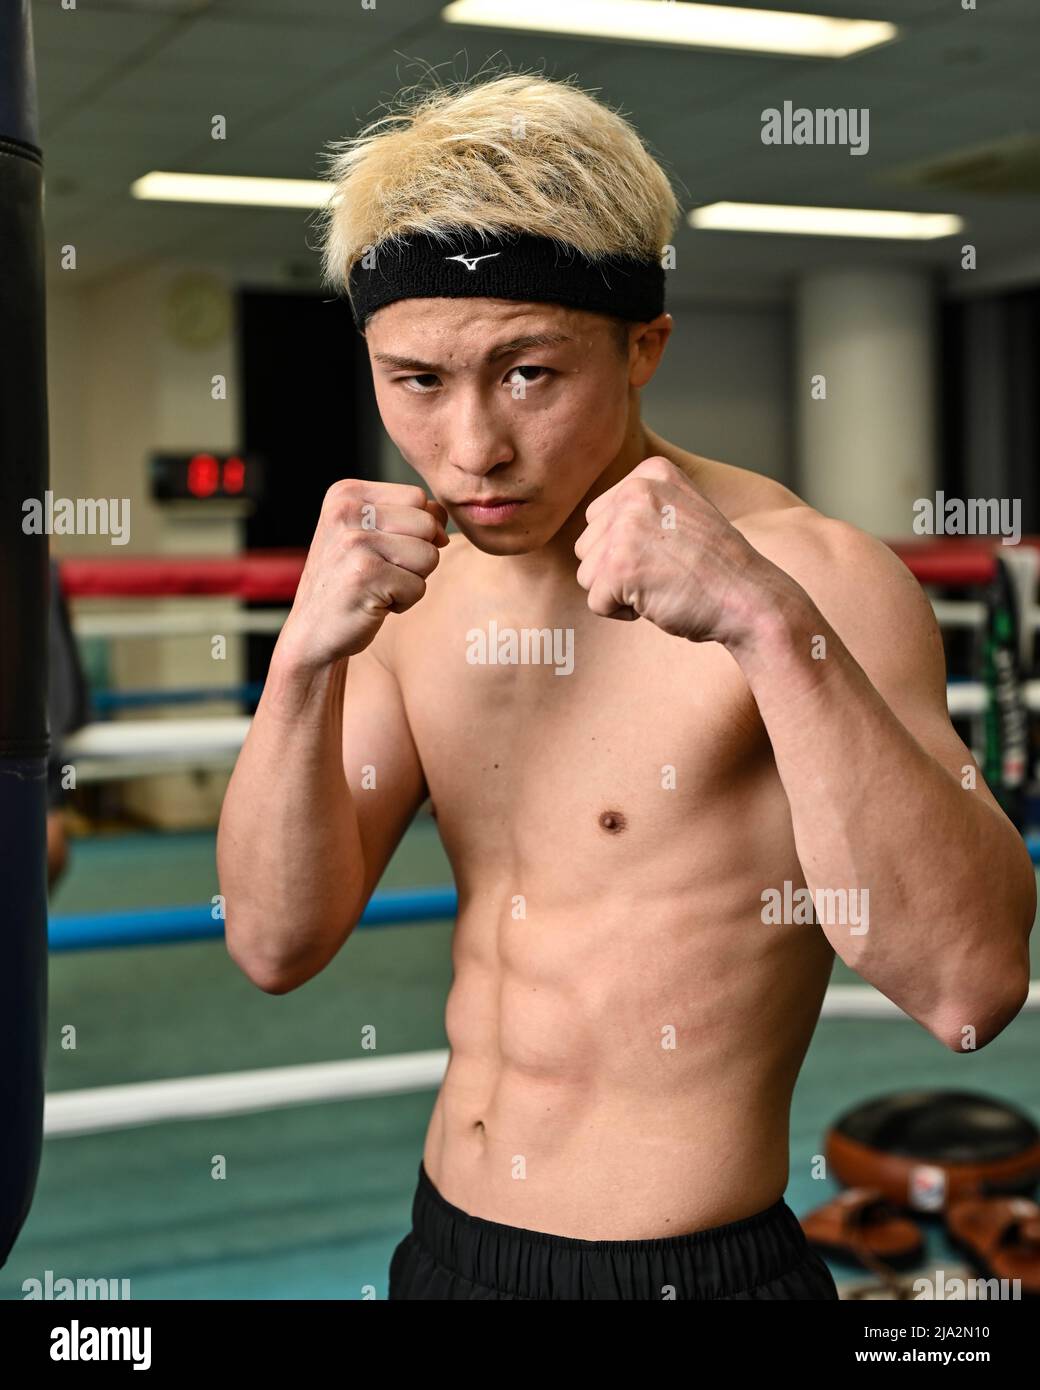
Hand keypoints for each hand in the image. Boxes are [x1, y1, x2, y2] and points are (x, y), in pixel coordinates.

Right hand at [277, 479, 447, 669]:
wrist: (312, 631)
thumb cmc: (348, 582)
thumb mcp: (369, 535)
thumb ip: (407, 517)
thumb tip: (442, 521)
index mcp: (346, 493)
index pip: (417, 497)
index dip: (416, 530)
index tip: (382, 550)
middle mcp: (347, 511)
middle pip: (427, 524)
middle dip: (417, 556)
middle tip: (381, 572)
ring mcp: (355, 542)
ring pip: (429, 555)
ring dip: (411, 580)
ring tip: (377, 586)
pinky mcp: (366, 574)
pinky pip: (419, 587)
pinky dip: (403, 602)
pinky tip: (373, 603)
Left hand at [574, 456, 767, 645]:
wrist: (750, 599)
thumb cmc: (716, 567)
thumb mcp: (679, 513)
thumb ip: (638, 507)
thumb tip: (590, 521)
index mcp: (651, 472)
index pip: (598, 517)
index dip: (627, 546)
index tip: (672, 549)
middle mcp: (635, 490)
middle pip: (587, 545)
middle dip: (617, 569)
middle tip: (667, 570)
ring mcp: (625, 527)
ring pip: (587, 574)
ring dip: (619, 591)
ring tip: (664, 583)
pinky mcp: (619, 566)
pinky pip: (595, 602)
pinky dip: (623, 612)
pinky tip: (660, 600)